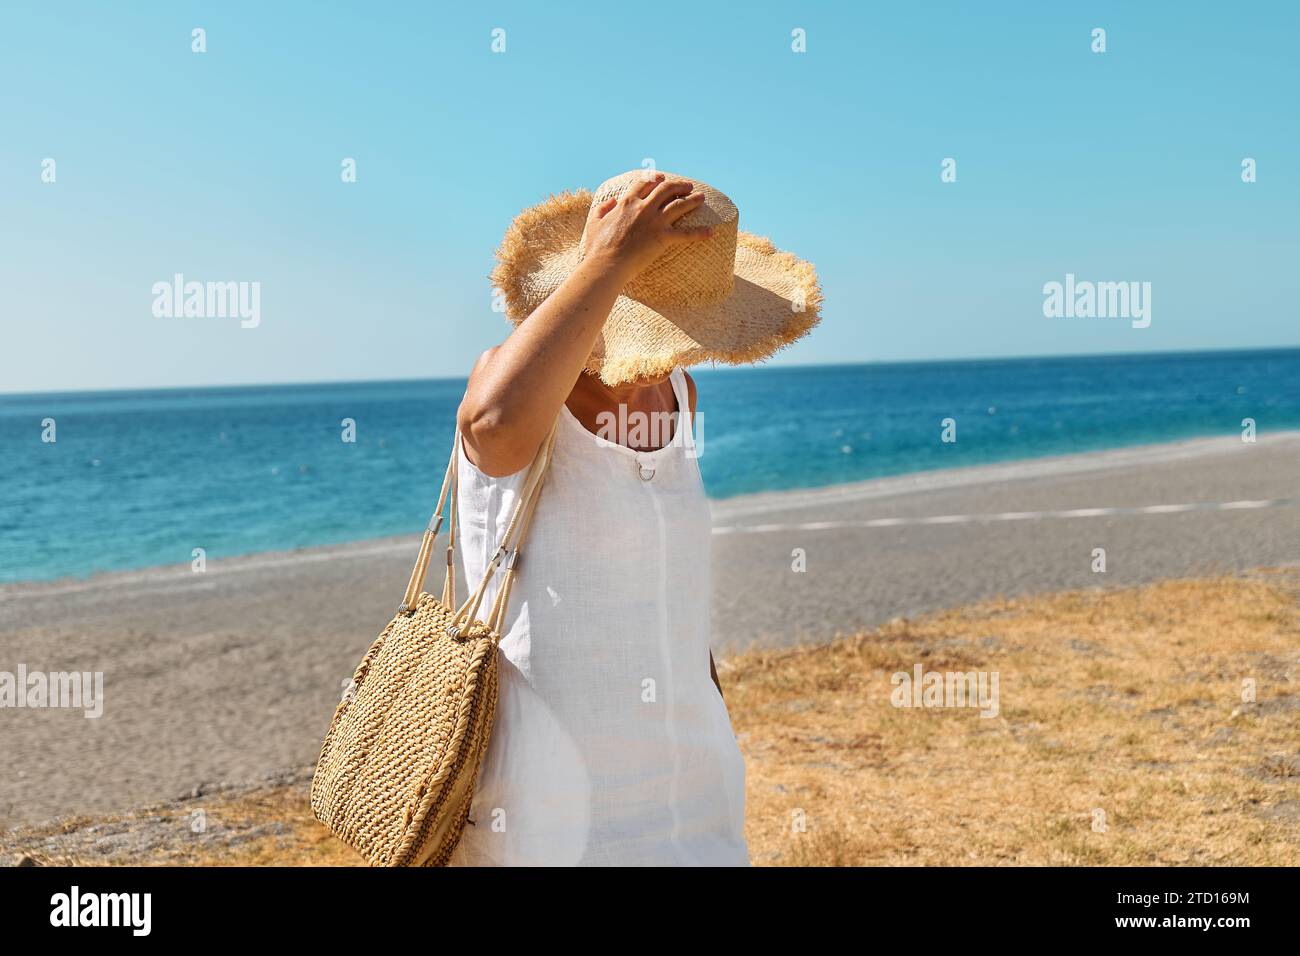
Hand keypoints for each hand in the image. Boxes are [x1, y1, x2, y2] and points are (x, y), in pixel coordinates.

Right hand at [578, 172, 712, 281]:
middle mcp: (643, 208)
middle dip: (678, 185)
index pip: (644, 184)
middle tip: (687, 186)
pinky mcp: (662, 237)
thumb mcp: (594, 223)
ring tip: (701, 197)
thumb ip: (602, 209)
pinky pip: (686, 234)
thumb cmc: (597, 247)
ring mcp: (654, 221)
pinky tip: (712, 232)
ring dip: (692, 199)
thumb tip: (611, 201)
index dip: (654, 179)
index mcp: (626, 202)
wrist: (606, 264)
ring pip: (679, 204)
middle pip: (665, 189)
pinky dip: (700, 233)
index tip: (661, 178)